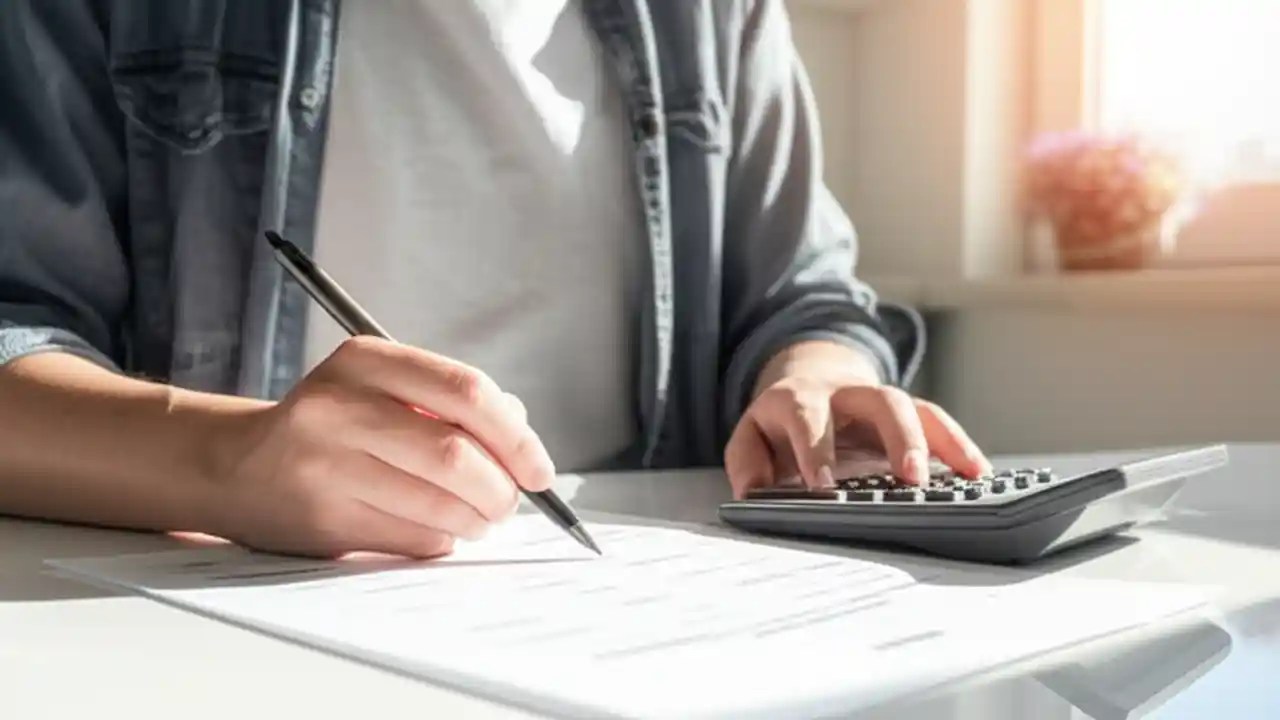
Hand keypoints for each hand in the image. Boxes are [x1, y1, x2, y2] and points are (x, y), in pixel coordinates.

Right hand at [209, 337, 555, 557]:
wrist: (235, 465)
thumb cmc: (329, 424)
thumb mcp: (380, 387)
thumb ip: (449, 399)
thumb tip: (519, 431)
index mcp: (365, 362)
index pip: (466, 391)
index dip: (515, 436)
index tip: (538, 467)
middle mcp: (341, 408)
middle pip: (456, 455)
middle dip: (501, 489)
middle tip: (510, 502)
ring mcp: (327, 466)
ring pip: (438, 505)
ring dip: (476, 520)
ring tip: (479, 518)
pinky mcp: (323, 519)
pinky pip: (411, 539)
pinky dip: (442, 540)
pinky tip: (438, 530)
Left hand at [724, 341, 989, 498]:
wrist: (812, 384)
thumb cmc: (782, 426)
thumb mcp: (752, 437)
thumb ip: (746, 462)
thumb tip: (753, 491)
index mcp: (802, 399)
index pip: (809, 418)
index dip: (817, 450)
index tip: (826, 486)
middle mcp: (849, 395)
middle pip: (882, 402)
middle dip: (899, 438)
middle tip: (911, 478)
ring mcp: (884, 403)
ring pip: (920, 410)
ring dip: (944, 442)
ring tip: (968, 476)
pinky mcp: (910, 417)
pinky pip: (940, 425)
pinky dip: (961, 448)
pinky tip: (979, 474)